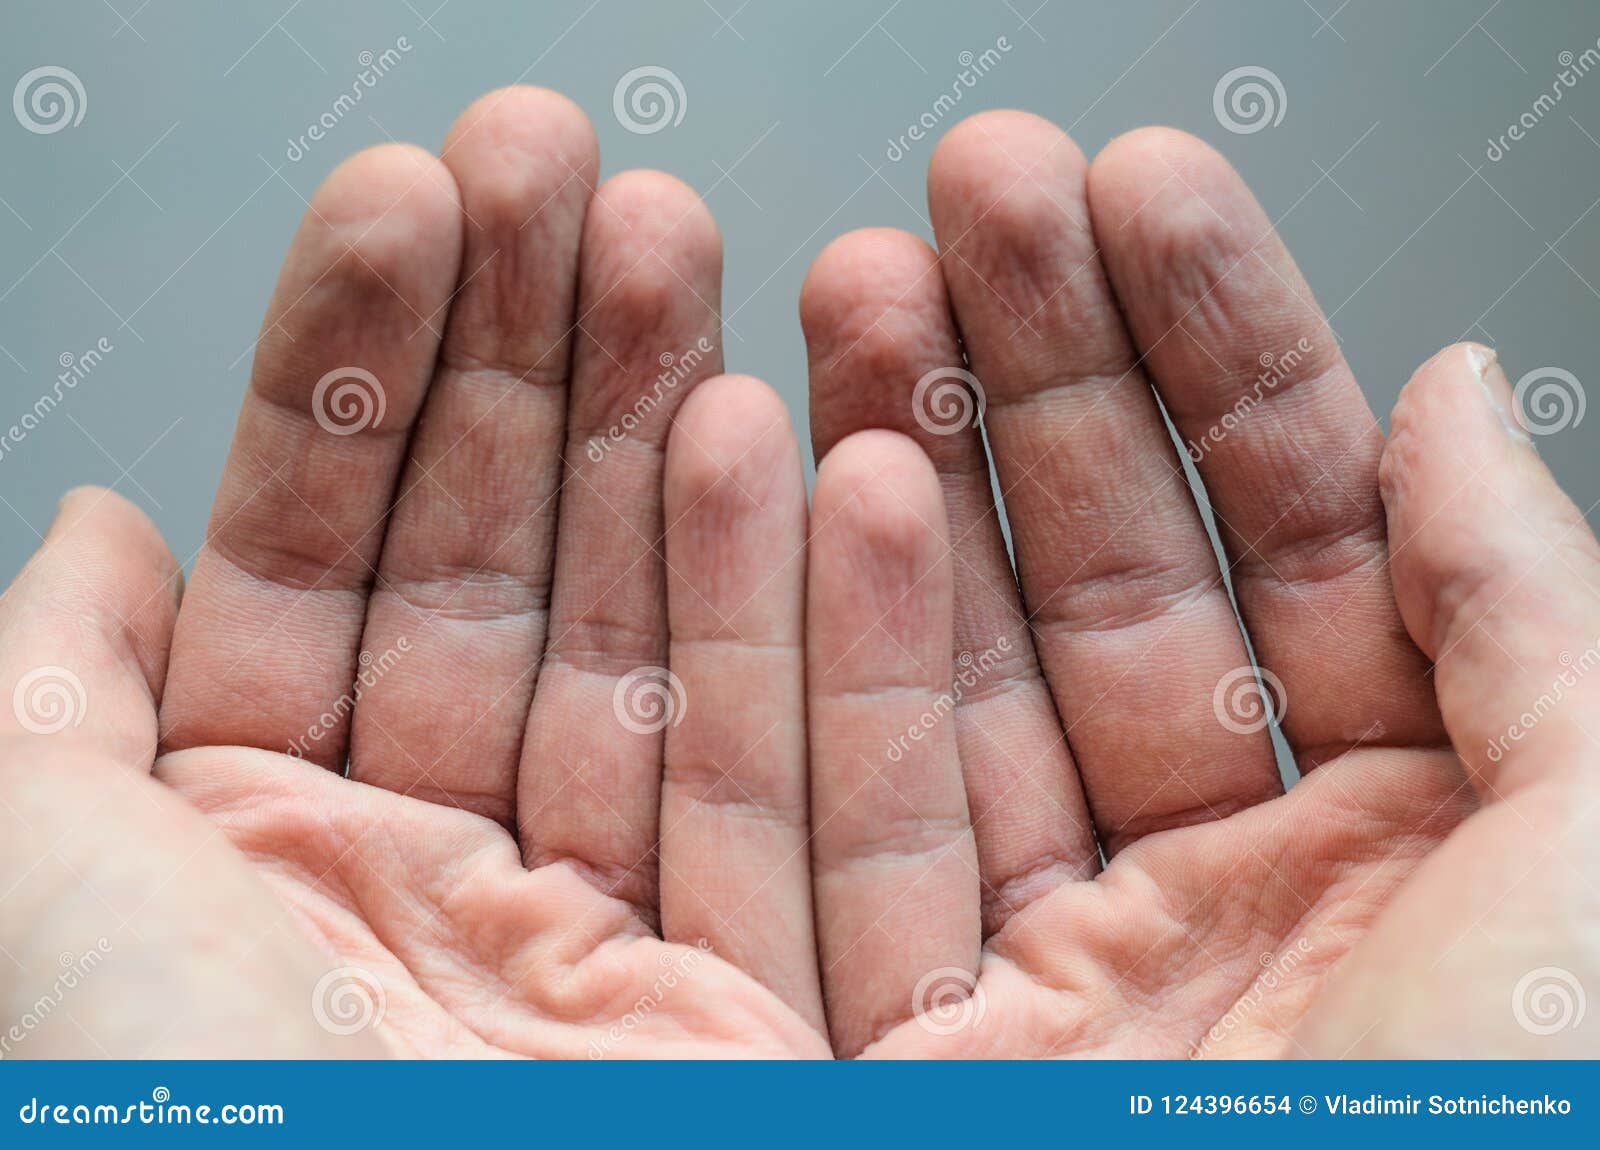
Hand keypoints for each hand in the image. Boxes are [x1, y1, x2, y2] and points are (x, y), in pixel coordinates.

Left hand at [0, 88, 826, 1057]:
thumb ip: (40, 710)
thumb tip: (92, 529)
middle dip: (536, 357)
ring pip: (654, 652)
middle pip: (508, 572)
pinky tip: (800, 454)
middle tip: (574, 168)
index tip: (422, 198)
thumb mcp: (30, 897)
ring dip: (671, 447)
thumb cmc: (165, 1134)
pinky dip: (805, 632)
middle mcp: (437, 883)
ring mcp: (603, 944)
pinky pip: (790, 797)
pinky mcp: (750, 1017)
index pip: (324, 560)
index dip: (367, 368)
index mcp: (259, 854)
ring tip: (688, 257)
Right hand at [796, 112, 1597, 1055]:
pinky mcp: (908, 1053)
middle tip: (974, 190)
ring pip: (953, 676)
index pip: (1295, 535)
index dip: (1216, 345)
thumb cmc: (1524, 1145)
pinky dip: (804, 656)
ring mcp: (1052, 972)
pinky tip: (792, 480)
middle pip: (1102, 577)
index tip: (1134, 184)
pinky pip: (840, 828)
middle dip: (1040, 367)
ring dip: (899, 471)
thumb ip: (1536, 610)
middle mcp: (1221, 894)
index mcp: (1409, 839)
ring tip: (854, 290)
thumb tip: (1452, 386)